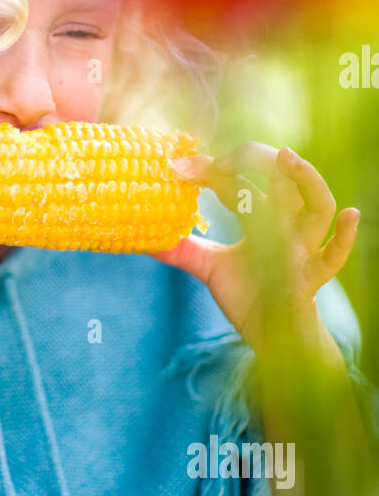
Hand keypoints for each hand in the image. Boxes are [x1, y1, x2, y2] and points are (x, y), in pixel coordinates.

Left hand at [149, 142, 360, 358]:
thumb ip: (184, 250)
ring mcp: (302, 249)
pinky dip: (344, 236)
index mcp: (263, 217)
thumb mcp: (212, 269)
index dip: (210, 169)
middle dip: (254, 161)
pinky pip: (333, 256)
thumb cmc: (251, 296)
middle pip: (281, 179)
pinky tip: (349, 214)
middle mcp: (286, 225)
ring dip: (306, 180)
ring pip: (316, 206)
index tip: (179, 167)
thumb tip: (145, 239)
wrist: (273, 338)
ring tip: (288, 158)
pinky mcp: (310, 277)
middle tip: (220, 160)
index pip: (238, 180)